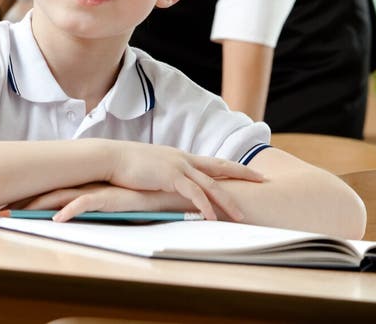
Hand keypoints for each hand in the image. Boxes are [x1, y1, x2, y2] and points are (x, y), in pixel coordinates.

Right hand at [107, 143, 263, 220]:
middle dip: (243, 173)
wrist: (111, 157)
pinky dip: (204, 206)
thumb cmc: (126, 165)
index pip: (212, 161)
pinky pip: (194, 193)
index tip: (248, 171)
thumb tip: (169, 185)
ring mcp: (178, 166)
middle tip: (263, 178)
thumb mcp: (151, 168)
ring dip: (227, 201)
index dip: (231, 166)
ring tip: (242, 216)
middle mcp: (183, 158)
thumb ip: (164, 175)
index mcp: (180, 156)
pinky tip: (211, 218)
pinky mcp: (170, 176)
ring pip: (211, 184)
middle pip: (220, 167)